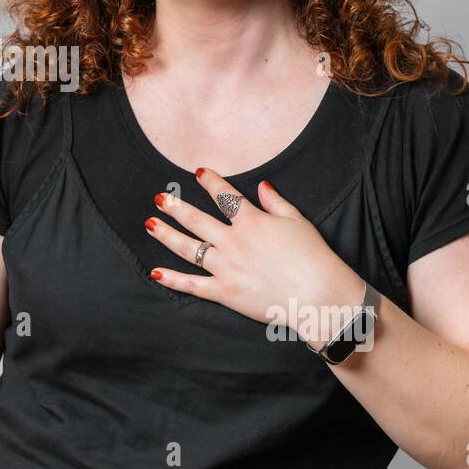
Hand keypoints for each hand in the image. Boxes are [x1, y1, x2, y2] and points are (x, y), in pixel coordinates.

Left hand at [143, 167, 360, 337]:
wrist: (318, 295)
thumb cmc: (314, 257)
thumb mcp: (298, 222)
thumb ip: (277, 203)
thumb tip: (262, 185)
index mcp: (252, 222)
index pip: (225, 196)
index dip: (210, 182)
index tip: (197, 172)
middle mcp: (233, 241)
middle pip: (197, 220)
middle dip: (175, 207)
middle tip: (158, 197)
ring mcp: (226, 267)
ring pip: (188, 248)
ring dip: (166, 234)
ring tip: (150, 224)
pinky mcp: (225, 292)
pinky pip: (193, 285)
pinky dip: (173, 279)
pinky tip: (156, 272)